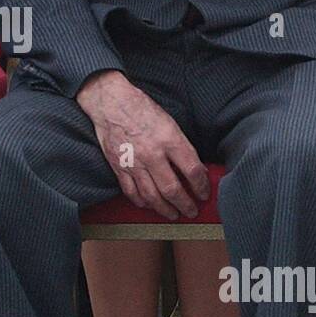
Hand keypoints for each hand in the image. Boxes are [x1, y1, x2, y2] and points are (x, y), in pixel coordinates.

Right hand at [77, 70, 210, 219]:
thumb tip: (196, 169)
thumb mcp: (170, 122)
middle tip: (191, 211)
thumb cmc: (141, 108)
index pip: (192, 170)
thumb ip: (182, 147)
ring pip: (152, 196)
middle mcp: (152, 154)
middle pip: (173, 189)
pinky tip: (149, 205)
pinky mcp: (118, 167)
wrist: (110, 102)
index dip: (202, 186)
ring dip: (165, 209)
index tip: (204, 193)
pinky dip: (142, 202)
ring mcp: (134, 163)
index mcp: (169, 139)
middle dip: (185, 204)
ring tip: (173, 214)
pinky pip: (131, 192)